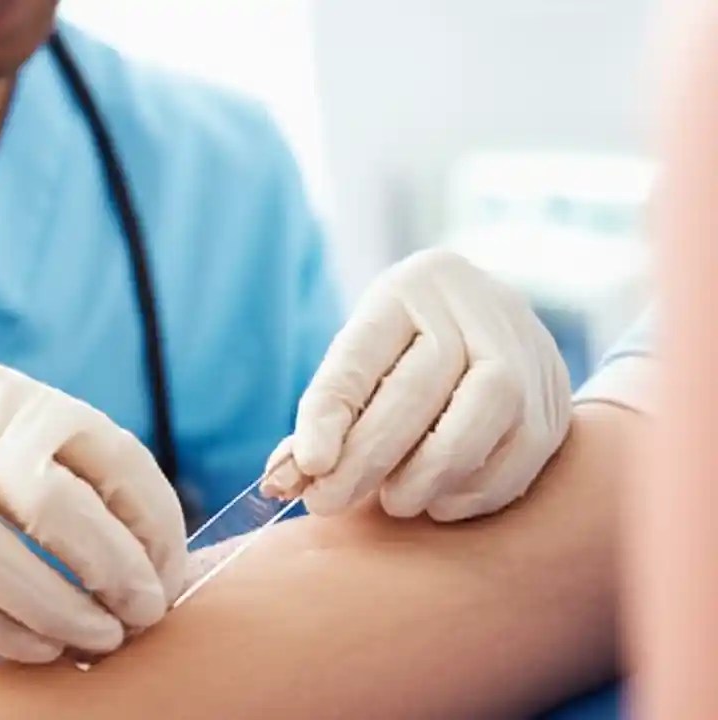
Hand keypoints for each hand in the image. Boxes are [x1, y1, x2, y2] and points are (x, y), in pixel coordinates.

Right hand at [0, 362, 186, 662]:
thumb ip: (56, 469)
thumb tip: (147, 554)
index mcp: (14, 399)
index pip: (112, 455)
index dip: (154, 523)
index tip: (170, 571)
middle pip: (59, 507)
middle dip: (117, 571)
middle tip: (143, 614)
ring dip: (61, 610)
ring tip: (98, 640)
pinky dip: (1, 631)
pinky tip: (39, 647)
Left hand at [262, 248, 571, 521]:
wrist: (493, 325)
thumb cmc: (405, 355)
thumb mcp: (360, 364)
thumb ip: (325, 419)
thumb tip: (282, 482)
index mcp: (410, 288)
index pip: (360, 355)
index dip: (329, 416)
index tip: (307, 467)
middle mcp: (474, 305)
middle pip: (419, 388)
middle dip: (368, 457)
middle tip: (329, 502)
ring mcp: (526, 347)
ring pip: (482, 416)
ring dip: (429, 475)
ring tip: (392, 502)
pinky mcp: (557, 396)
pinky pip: (521, 454)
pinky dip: (474, 490)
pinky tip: (439, 502)